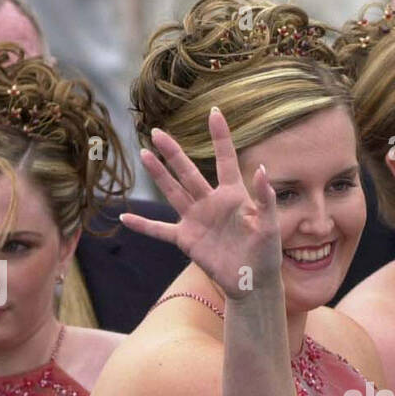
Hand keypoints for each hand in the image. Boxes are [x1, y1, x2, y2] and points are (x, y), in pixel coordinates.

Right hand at [120, 110, 282, 301]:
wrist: (253, 282)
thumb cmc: (266, 254)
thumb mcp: (270, 225)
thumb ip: (265, 198)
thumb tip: (262, 169)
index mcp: (234, 195)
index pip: (226, 160)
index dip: (220, 137)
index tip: (214, 112)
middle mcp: (211, 203)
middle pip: (188, 172)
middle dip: (173, 152)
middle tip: (157, 132)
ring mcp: (197, 220)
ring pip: (173, 192)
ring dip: (158, 175)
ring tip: (144, 154)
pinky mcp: (187, 240)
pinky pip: (160, 231)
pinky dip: (144, 225)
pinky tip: (124, 217)